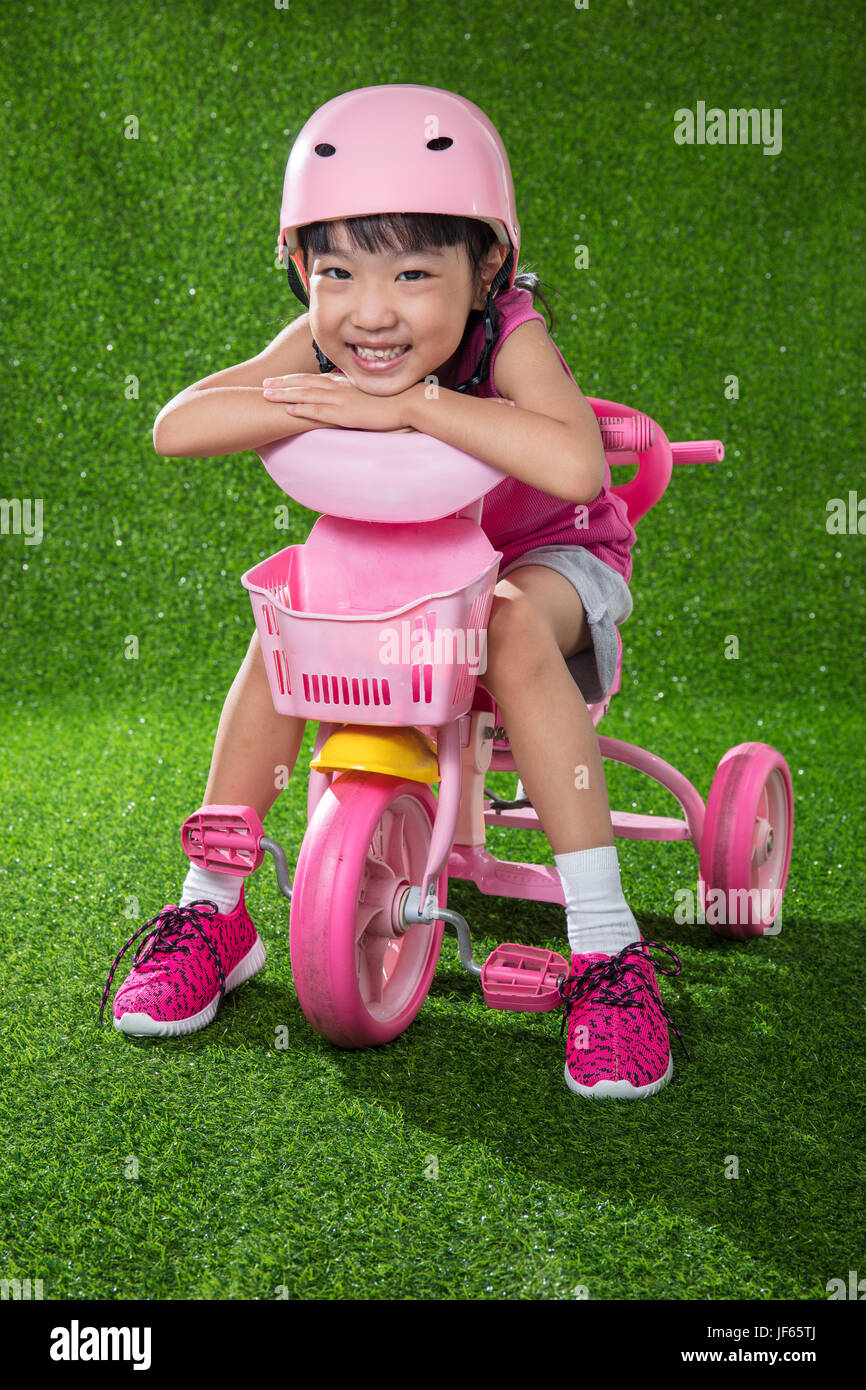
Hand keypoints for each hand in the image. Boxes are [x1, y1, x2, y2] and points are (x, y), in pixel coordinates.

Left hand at [261, 372, 414, 431]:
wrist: (411, 402)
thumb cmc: (397, 401)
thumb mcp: (373, 396)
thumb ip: (360, 398)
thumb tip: (355, 404)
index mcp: (347, 384)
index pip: (316, 379)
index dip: (296, 379)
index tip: (281, 379)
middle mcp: (341, 388)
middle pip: (306, 383)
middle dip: (283, 383)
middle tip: (264, 384)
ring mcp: (342, 400)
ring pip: (307, 394)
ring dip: (285, 394)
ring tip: (266, 394)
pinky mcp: (346, 414)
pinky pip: (319, 410)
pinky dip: (302, 408)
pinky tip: (288, 409)